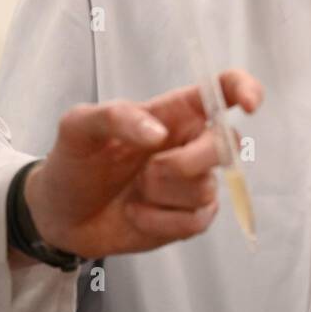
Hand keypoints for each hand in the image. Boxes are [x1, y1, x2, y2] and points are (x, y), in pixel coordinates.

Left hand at [22, 69, 262, 259]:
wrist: (60, 215)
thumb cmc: (74, 162)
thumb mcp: (78, 128)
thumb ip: (115, 117)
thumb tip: (159, 133)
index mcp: (174, 113)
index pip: (223, 90)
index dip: (245, 90)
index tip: (250, 105)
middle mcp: (192, 144)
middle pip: (228, 145)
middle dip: (187, 162)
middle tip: (148, 170)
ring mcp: (195, 183)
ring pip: (205, 189)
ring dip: (160, 195)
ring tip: (132, 191)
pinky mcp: (191, 218)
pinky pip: (195, 221)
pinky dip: (158, 222)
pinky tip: (136, 214)